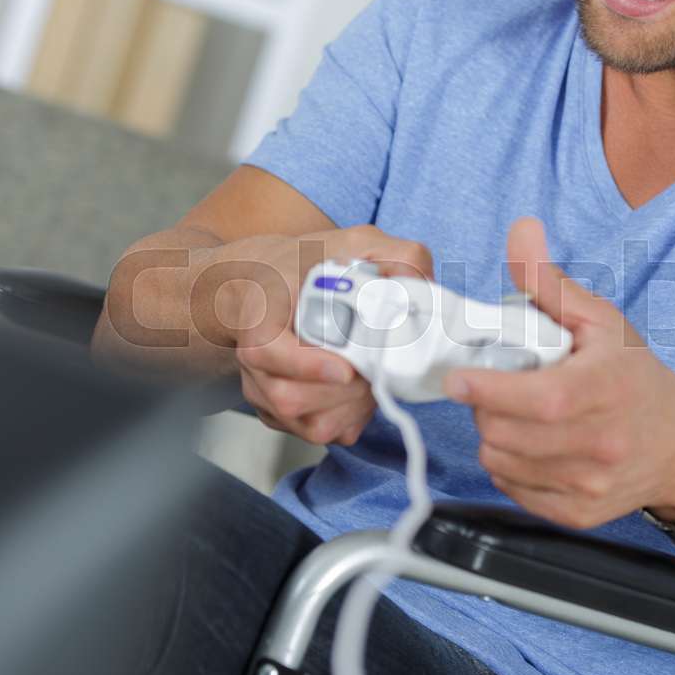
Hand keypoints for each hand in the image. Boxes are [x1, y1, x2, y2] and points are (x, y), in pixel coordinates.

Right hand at [218, 226, 433, 444]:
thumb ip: (394, 255)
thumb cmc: (310, 264)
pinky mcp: (283, 414)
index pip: (266, 352)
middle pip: (291, 398)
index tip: (346, 369)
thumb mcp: (354, 243)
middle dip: (348, 391)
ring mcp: (265, 392)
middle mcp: (254, 361)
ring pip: (311, 424)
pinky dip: (353, 418)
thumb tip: (420, 284)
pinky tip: (363, 390)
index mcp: (261, 314)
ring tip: (372, 377)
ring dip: (353, 407)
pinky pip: (323, 432)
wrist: (269, 284)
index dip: (307, 365)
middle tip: (376, 367)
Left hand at [443, 218, 674, 528]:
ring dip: (495, 436)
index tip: (459, 376)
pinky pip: (513, 488)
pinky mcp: (576, 513)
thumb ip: (549, 282)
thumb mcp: (600, 321)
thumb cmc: (636, 377)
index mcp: (603, 390)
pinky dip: (510, 465)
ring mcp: (586, 485)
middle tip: (498, 387)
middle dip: (486, 406)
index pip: (532, 398)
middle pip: (501, 431)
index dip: (486, 388)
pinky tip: (533, 444)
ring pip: (500, 462)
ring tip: (518, 415)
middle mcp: (598, 445)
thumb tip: (521, 231)